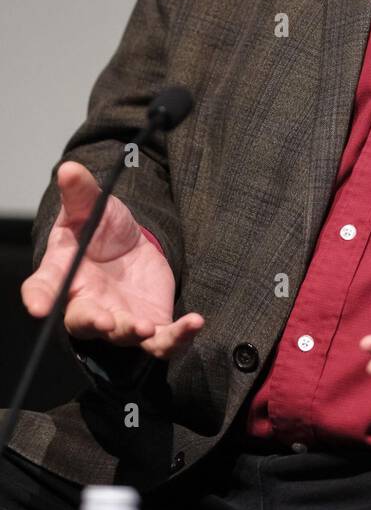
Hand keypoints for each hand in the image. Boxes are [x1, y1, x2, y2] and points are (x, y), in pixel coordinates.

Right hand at [21, 161, 202, 358]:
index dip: (38, 297)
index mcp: (64, 275)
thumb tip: (69, 168)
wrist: (130, 245)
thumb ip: (81, 193)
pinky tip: (195, 322)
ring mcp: (119, 319)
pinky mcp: (150, 326)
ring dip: (134, 335)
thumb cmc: (100, 230)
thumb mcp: (92, 207)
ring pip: (123, 337)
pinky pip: (162, 341)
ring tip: (146, 328)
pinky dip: (178, 338)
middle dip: (95, 322)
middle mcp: (88, 303)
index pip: (43, 288)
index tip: (37, 306)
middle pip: (84, 321)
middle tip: (106, 321)